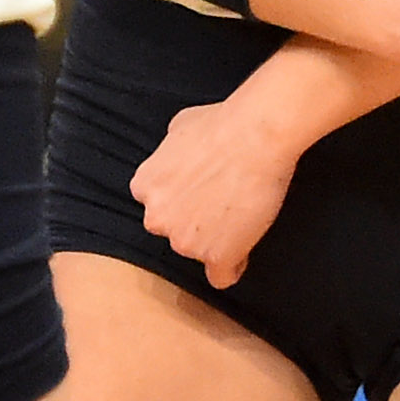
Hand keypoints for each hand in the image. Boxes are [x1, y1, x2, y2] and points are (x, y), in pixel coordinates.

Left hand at [130, 98, 297, 289]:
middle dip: (192, 221)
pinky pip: (221, 276)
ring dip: (214, 241)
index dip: (179, 199)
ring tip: (238, 216)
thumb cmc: (221, 124)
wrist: (255, 136)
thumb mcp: (177, 128)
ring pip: (197, 252)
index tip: (197, 193)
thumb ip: (167, 156)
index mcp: (144, 187)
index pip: (156, 205)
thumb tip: (176, 160)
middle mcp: (158, 218)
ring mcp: (186, 242)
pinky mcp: (217, 257)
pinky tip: (242, 250)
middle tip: (219, 202)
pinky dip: (232, 265)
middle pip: (172, 231)